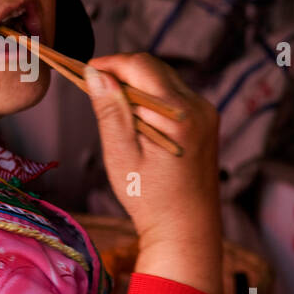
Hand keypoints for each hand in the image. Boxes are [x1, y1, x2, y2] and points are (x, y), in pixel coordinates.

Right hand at [84, 53, 222, 293]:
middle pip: (155, 68)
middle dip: (123, 71)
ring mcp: (207, 114)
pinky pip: (175, 96)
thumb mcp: (121, 154)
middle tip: (95, 87)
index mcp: (179, 113)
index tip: (86, 71)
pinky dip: (153, 99)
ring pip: (165, 80)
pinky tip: (137, 121)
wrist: (186, 230)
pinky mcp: (207, 123)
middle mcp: (199, 107)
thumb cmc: (150, 199)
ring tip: (113, 107)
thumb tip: (96, 73)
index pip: (141, 65)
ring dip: (138, 84)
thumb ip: (110, 110)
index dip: (110, 63)